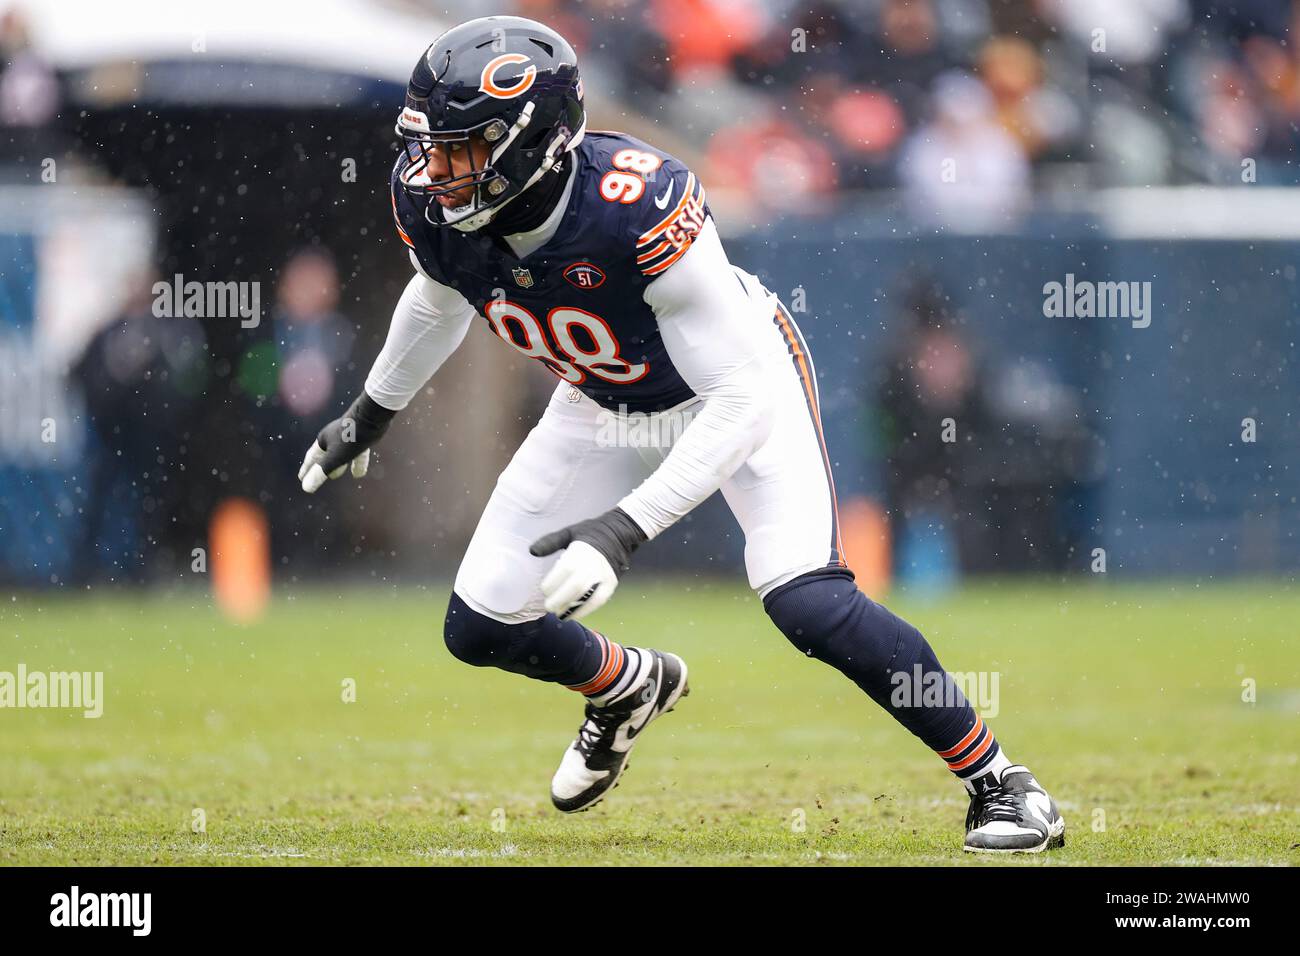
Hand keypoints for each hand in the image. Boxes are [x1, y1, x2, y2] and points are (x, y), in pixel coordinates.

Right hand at [298, 393, 396, 493]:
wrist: (373, 416)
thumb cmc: (351, 436)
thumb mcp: (335, 457)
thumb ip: (321, 472)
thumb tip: (306, 488)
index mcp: (324, 440)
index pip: (312, 458)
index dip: (307, 469)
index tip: (301, 478)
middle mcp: (334, 437)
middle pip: (325, 456)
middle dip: (321, 467)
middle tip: (316, 478)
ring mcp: (349, 437)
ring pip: (341, 455)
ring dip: (338, 466)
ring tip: (336, 476)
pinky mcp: (362, 438)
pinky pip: (357, 454)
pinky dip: (356, 464)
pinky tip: (358, 474)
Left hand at [529, 508, 646, 620]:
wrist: (618, 535)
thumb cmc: (590, 534)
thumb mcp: (569, 533)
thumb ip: (550, 542)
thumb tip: (532, 551)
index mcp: (579, 551)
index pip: (564, 570)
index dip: (552, 583)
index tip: (544, 590)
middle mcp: (592, 564)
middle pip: (574, 586)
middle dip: (559, 599)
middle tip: (548, 606)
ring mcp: (603, 575)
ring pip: (586, 595)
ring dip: (570, 607)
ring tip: (559, 614)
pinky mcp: (611, 584)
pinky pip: (598, 600)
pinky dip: (585, 610)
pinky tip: (574, 615)